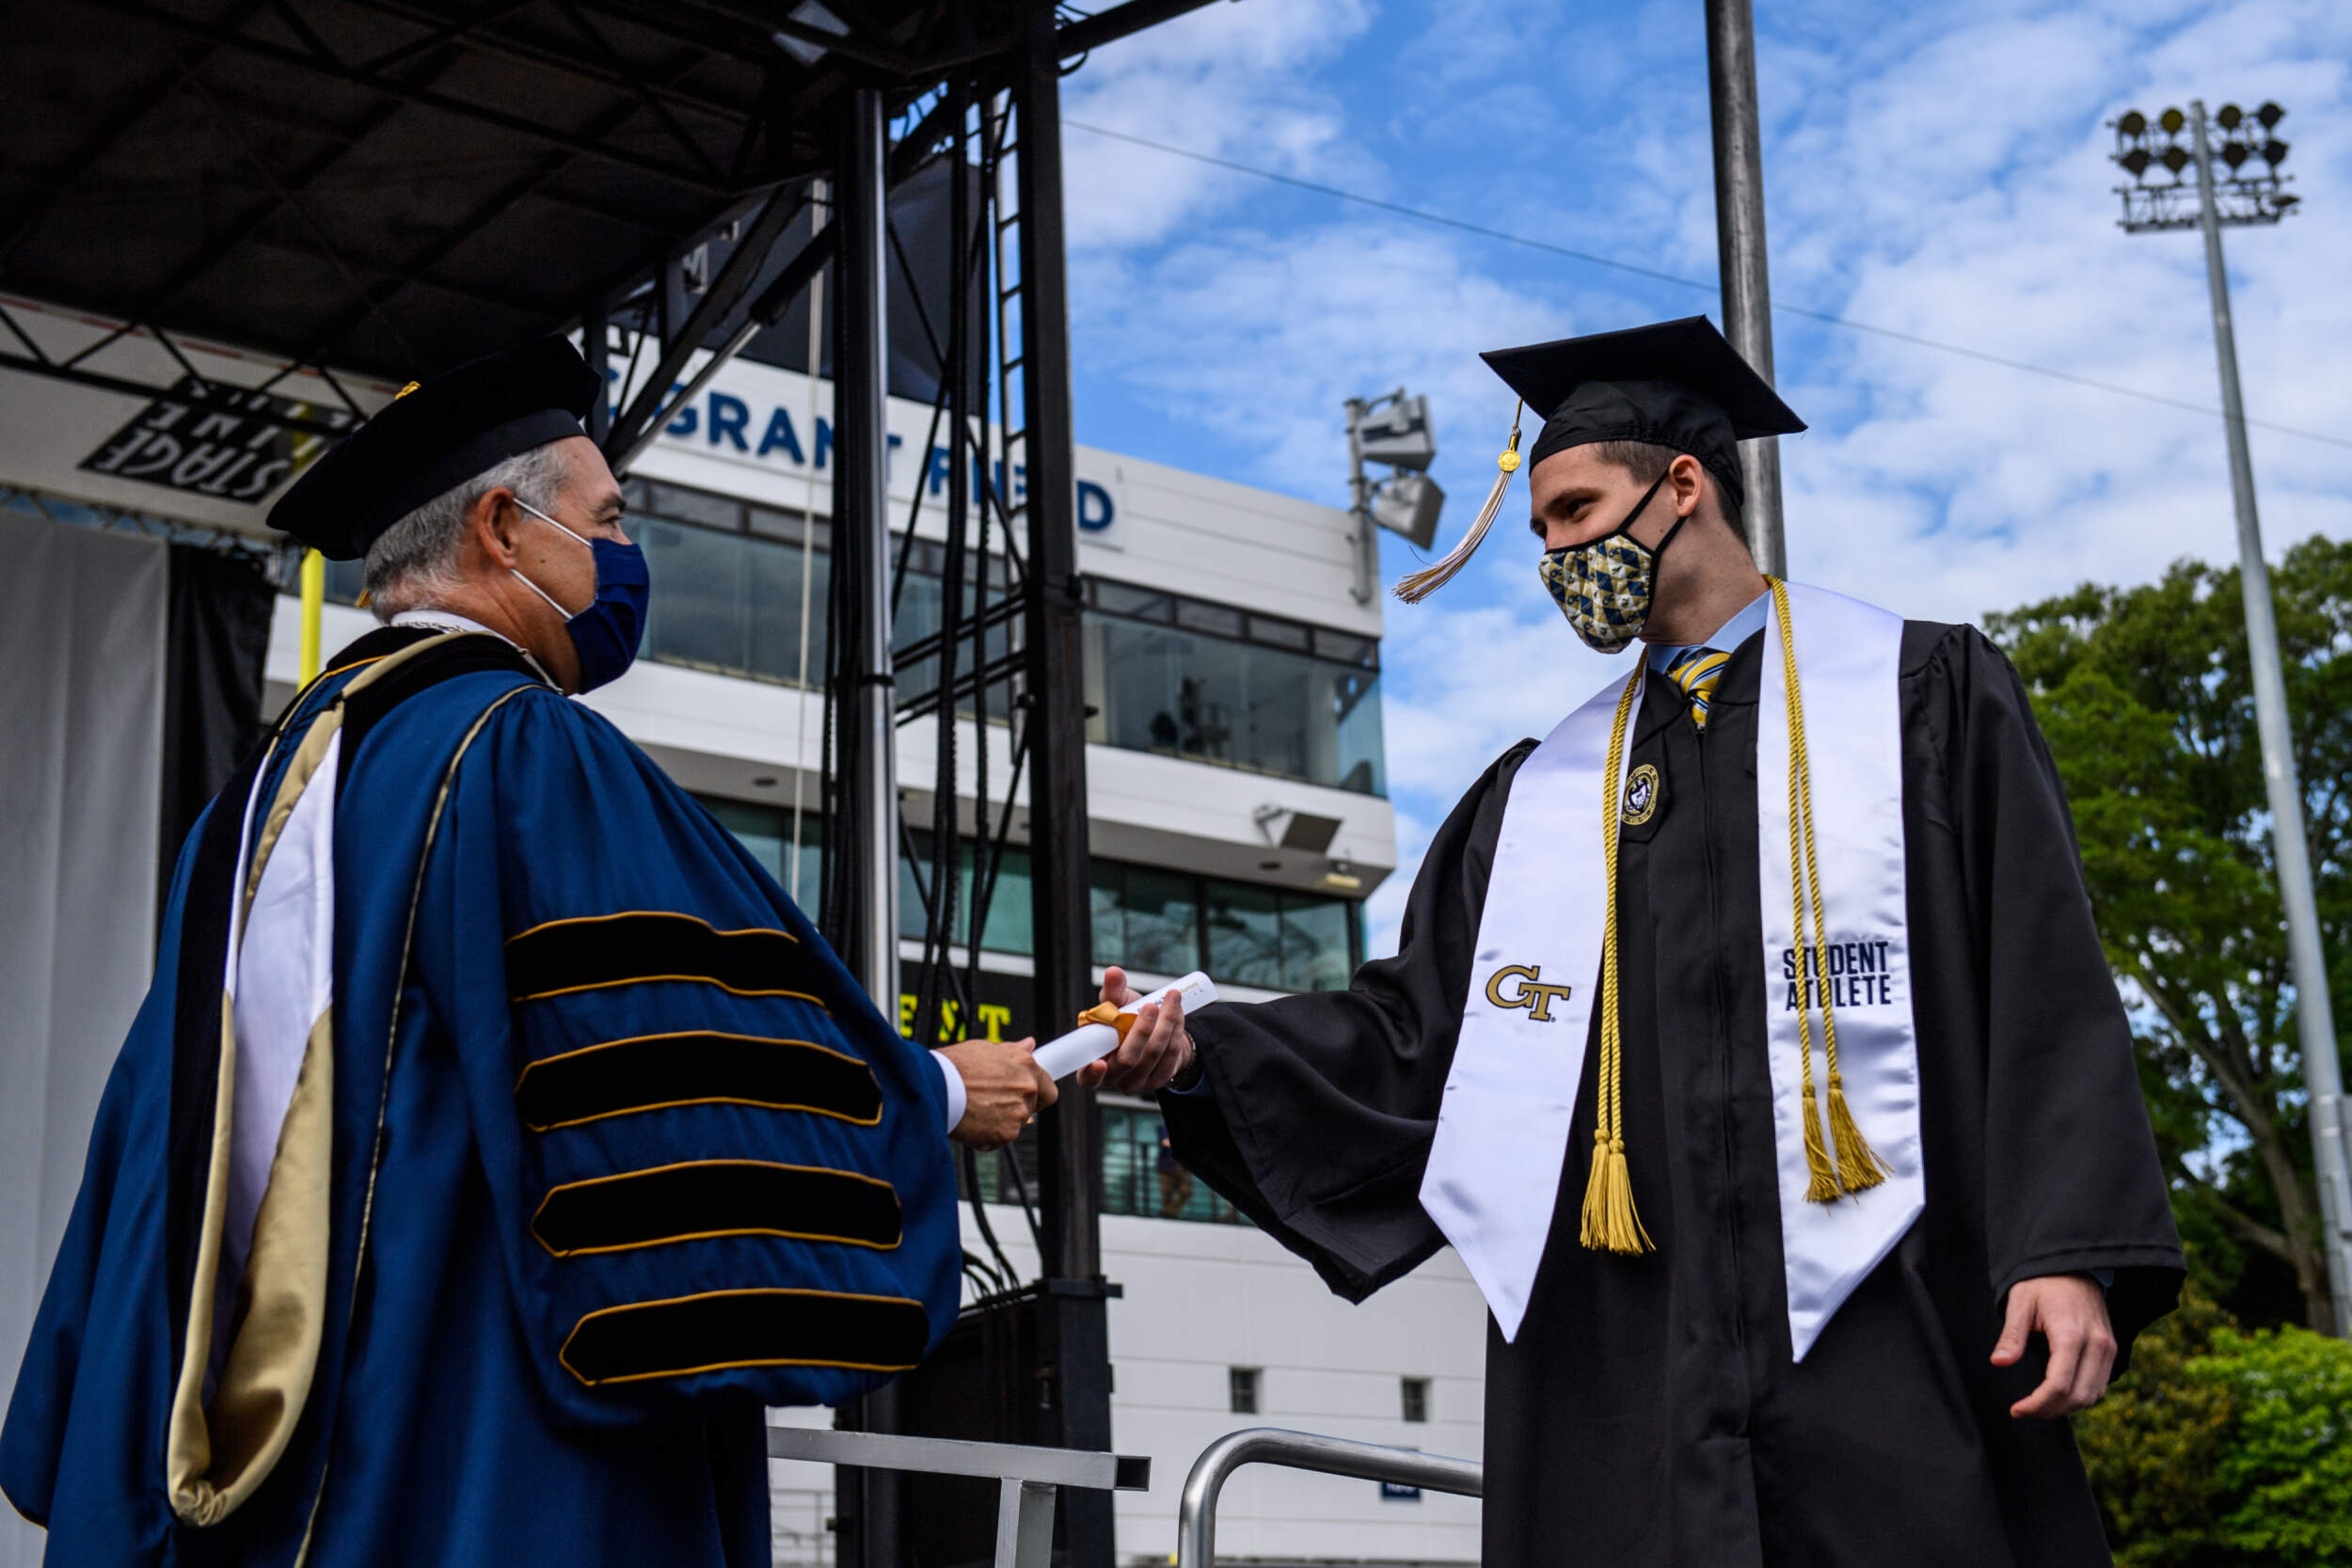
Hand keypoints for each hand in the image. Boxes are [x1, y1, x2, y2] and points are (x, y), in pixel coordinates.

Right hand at [938, 1036, 1054, 1149]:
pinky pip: (1001, 1137)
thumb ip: (1012, 1052)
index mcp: (1024, 1064)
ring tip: (975, 1108)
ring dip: (1000, 1119)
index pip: (1048, 1087)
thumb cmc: (954, 1066)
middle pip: (1032, 1106)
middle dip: (1015, 1105)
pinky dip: (988, 1134)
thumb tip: (1029, 1045)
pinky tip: (971, 1121)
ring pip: (1015, 1122)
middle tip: (990, 1100)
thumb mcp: (984, 1049)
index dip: (1038, 1091)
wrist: (933, 1088)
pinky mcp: (1006, 1134)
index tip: (1029, 1094)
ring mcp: (1018, 1113)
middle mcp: (1027, 1088)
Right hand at [1077, 965, 1194, 1093]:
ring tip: (1171, 999)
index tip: (1098, 1063)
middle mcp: (1114, 1077)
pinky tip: (1176, 1013)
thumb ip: (1113, 991)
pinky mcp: (1159, 1079)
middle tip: (1151, 1006)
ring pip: (1154, 1054)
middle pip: (1129, 1059)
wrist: (1154, 1032)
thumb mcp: (1116, 1004)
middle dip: (1142, 1031)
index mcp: (1093, 1063)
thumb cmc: (1126, 1020)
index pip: (1086, 1078)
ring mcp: (1137, 1082)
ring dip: (1165, 1024)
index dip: (1091, 1073)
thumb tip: (1113, 972)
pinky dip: (1175, 1030)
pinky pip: (1171, 1054)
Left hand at [1992, 1273, 2116, 1418]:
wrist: (2073, 1264)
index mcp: (2072, 1334)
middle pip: (2078, 1397)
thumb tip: (1999, 1362)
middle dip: (2049, 1411)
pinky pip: (2099, 1385)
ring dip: (2066, 1408)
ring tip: (2037, 1406)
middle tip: (2023, 1411)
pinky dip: (2080, 1396)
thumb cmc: (2042, 1282)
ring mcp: (2108, 1348)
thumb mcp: (2020, 1301)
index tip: (2016, 1410)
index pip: (2059, 1385)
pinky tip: (2057, 1395)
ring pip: (2093, 1395)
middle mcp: (2097, 1345)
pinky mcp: (2111, 1349)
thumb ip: (2012, 1335)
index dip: (2037, 1404)